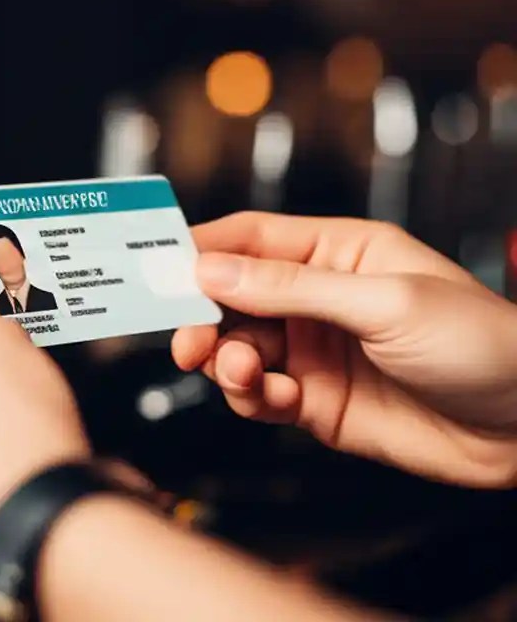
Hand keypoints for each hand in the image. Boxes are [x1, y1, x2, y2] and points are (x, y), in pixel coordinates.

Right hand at [172, 212, 516, 487]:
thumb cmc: (484, 345)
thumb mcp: (384, 302)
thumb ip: (291, 287)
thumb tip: (213, 268)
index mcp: (340, 252)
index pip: (251, 238)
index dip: (201, 248)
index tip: (156, 265)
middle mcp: (319, 299)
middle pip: (230, 297)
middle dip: (202, 316)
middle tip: (186, 340)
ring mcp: (314, 352)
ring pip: (236, 349)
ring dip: (225, 362)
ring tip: (241, 373)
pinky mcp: (315, 402)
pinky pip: (259, 395)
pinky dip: (254, 398)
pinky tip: (279, 398)